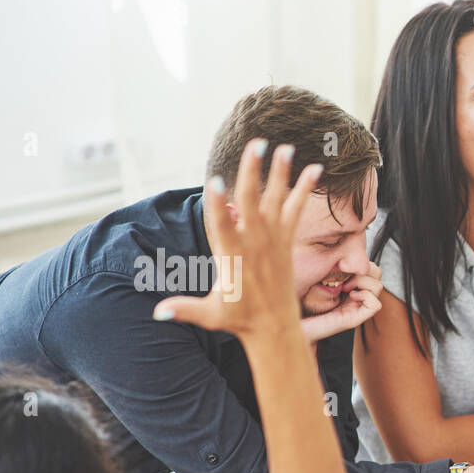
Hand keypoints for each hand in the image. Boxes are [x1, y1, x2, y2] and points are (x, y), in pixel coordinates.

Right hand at [155, 141, 319, 339]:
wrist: (274, 328)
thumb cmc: (238, 319)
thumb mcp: (209, 314)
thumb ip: (184, 309)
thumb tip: (158, 313)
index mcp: (231, 256)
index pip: (220, 226)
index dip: (216, 204)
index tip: (213, 181)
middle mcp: (254, 243)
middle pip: (251, 202)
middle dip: (252, 172)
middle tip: (256, 144)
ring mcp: (272, 241)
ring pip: (275, 201)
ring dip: (280, 172)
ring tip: (285, 146)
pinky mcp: (286, 242)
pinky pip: (295, 210)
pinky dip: (303, 189)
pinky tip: (315, 168)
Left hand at [300, 260, 383, 343]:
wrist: (294, 325)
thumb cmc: (298, 301)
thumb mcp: (313, 276)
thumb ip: (328, 266)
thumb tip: (342, 255)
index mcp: (348, 285)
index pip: (368, 266)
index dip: (358, 262)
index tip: (340, 266)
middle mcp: (355, 296)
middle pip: (376, 273)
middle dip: (362, 270)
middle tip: (344, 279)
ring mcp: (356, 307)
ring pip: (378, 286)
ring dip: (363, 282)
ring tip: (345, 287)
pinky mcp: (354, 319)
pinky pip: (376, 305)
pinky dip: (366, 297)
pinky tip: (350, 297)